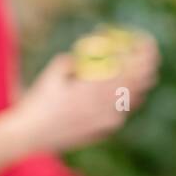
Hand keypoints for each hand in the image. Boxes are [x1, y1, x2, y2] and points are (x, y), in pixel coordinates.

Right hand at [16, 35, 159, 153]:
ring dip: (136, 80)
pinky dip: (125, 97)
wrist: (31, 136)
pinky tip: (114, 91)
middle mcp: (108, 105)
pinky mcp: (105, 131)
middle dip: (145, 63)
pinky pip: (124, 111)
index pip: (134, 66)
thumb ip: (74, 61)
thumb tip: (88, 55)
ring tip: (128, 68)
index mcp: (97, 87)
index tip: (141, 39)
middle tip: (140, 52)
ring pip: (137, 97)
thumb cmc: (38, 103)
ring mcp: (109, 120)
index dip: (144, 50)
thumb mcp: (53, 72)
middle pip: (143, 80)